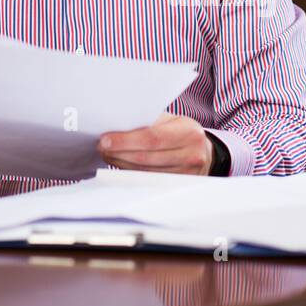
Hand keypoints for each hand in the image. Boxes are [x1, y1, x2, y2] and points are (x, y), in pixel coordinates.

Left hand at [99, 113, 213, 174]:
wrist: (203, 151)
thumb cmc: (182, 131)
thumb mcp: (172, 120)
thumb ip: (150, 122)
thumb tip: (117, 125)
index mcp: (189, 132)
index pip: (153, 138)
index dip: (126, 140)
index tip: (106, 139)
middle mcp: (191, 154)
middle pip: (146, 157)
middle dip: (119, 152)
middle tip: (102, 147)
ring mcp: (186, 173)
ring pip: (145, 171)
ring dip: (122, 163)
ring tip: (108, 154)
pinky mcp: (178, 185)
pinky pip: (149, 180)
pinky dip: (131, 172)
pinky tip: (121, 163)